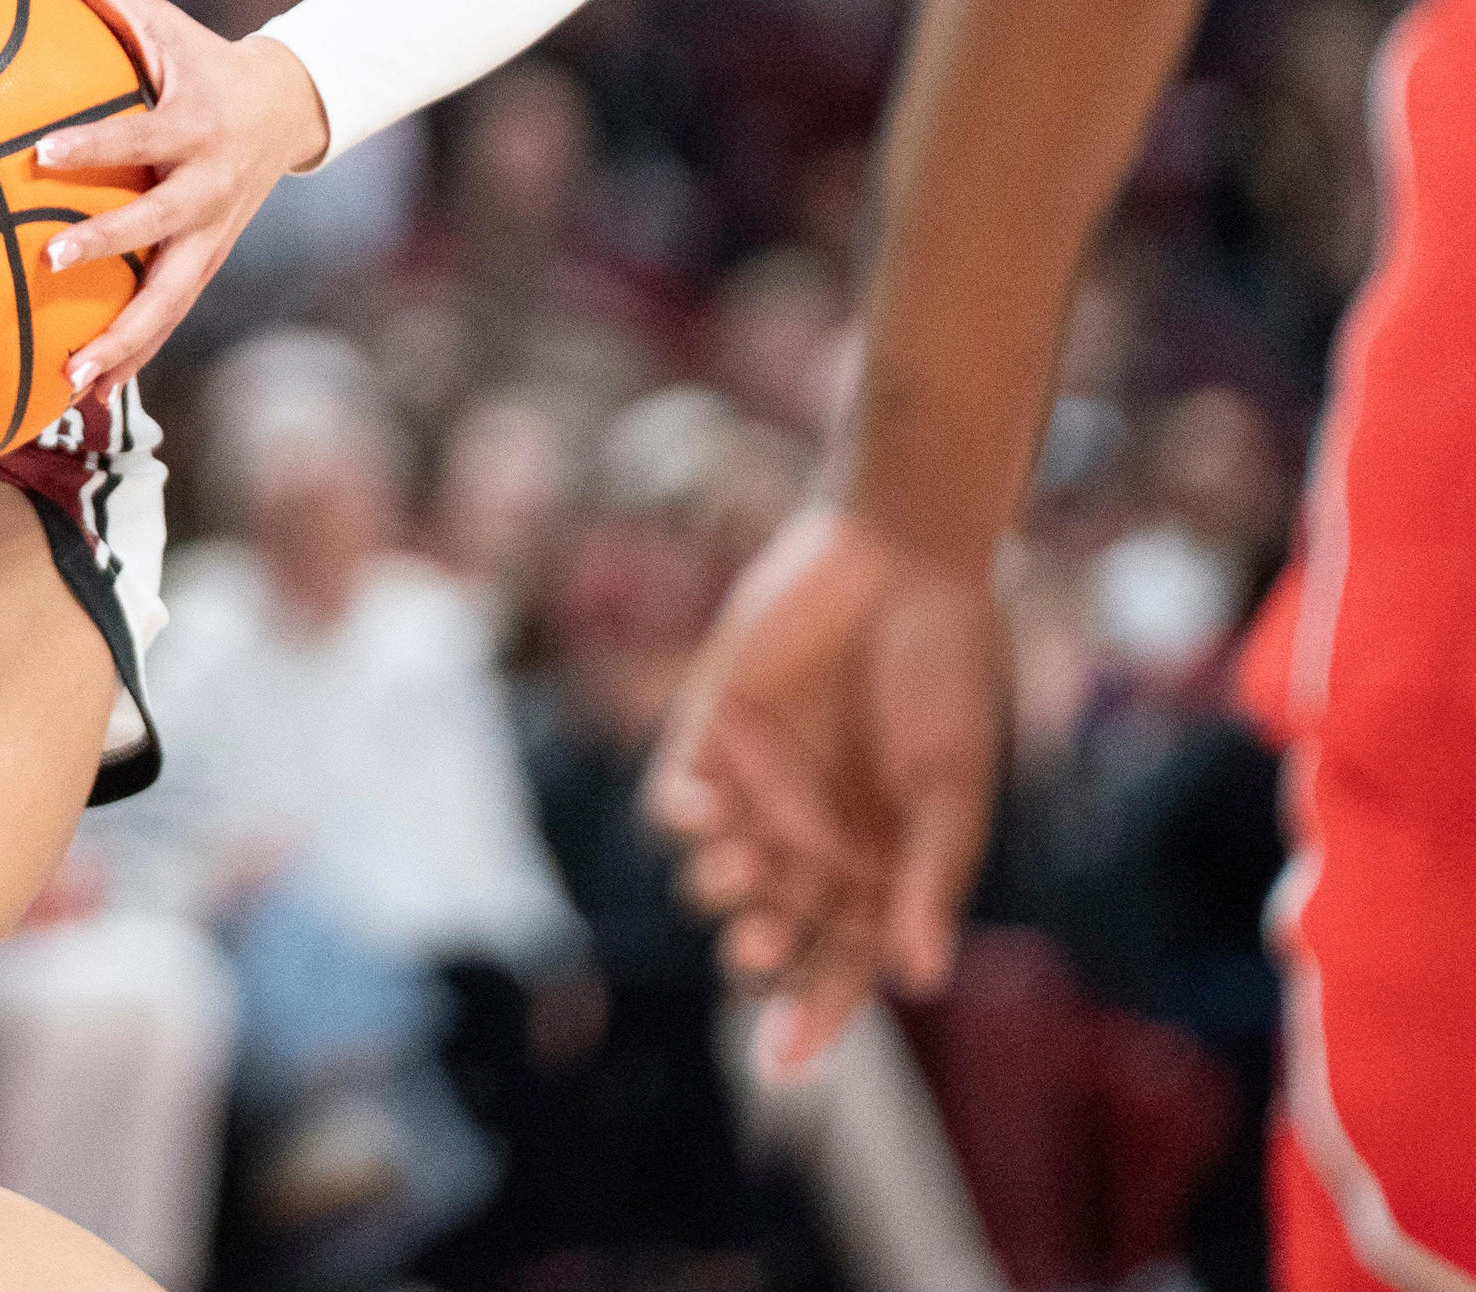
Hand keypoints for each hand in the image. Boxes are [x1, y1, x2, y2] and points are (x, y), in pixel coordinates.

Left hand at [22, 0, 329, 391]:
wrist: (285, 110)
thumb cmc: (198, 59)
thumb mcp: (159, 21)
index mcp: (192, 125)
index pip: (139, 137)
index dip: (95, 147)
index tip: (41, 155)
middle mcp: (206, 189)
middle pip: (159, 228)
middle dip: (108, 247)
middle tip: (49, 263)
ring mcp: (209, 237)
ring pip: (169, 298)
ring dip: (124, 340)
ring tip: (71, 377)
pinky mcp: (204, 266)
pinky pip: (165, 319)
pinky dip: (129, 357)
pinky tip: (80, 396)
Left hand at [643, 499, 1003, 1076]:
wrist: (901, 561)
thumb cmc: (947, 675)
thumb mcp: (953, 784)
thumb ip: (929, 875)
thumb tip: (917, 976)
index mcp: (885, 871)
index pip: (844, 965)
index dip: (815, 1018)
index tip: (783, 1064)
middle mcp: (816, 843)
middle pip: (775, 931)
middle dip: (761, 949)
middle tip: (756, 946)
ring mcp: (758, 793)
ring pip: (715, 878)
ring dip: (720, 887)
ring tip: (744, 866)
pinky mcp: (708, 738)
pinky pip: (673, 805)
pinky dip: (679, 820)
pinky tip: (704, 810)